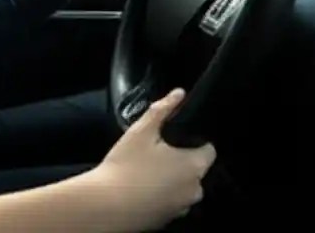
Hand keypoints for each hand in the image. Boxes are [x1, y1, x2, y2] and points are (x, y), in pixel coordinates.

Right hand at [85, 89, 216, 231]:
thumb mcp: (142, 131)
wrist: (105, 206)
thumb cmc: (125, 166)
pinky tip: (141, 188)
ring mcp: (182, 208)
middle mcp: (194, 190)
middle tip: (155, 153)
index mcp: (194, 165)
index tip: (176, 139)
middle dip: (180, 161)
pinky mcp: (167, 220)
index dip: (195, 141)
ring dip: (171, 180)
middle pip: (195, 170)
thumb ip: (163, 109)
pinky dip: (160, 196)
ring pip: (182, 188)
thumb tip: (178, 93)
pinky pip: (170, 203)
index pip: (209, 149)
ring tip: (145, 172)